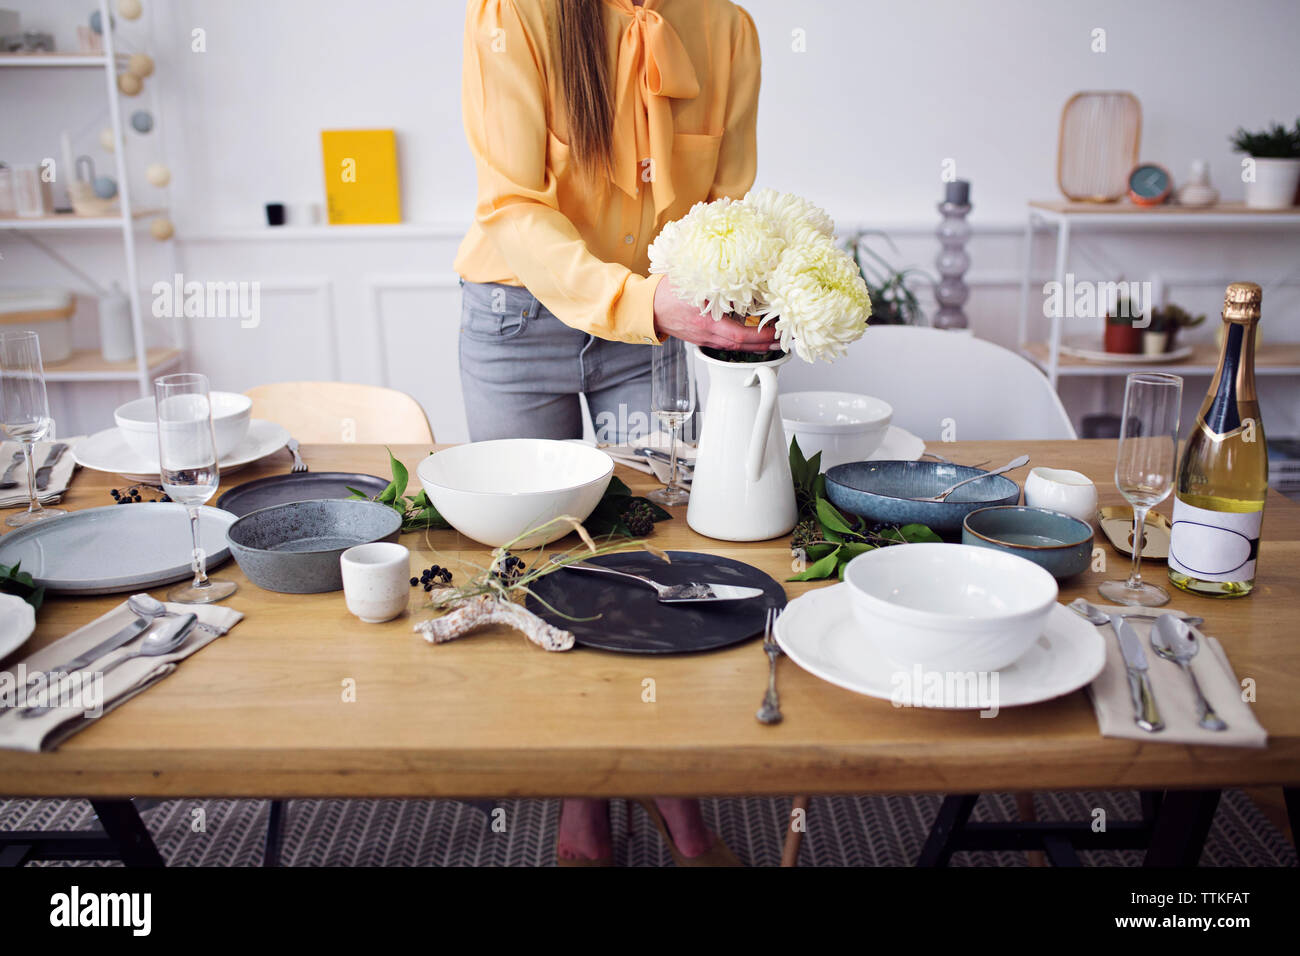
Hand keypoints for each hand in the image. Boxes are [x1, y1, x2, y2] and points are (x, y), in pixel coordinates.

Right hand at [652, 277, 779, 351]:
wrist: (646, 307)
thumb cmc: (666, 292)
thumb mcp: (693, 282)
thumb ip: (716, 280)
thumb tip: (743, 275)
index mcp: (706, 322)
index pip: (739, 335)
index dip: (760, 336)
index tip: (776, 331)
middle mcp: (706, 334)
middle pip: (740, 346)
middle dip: (764, 345)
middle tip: (783, 341)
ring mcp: (702, 339)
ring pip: (732, 347)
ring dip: (754, 346)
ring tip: (771, 340)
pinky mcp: (700, 338)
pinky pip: (724, 344)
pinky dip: (740, 342)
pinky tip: (749, 337)